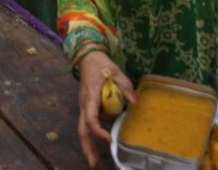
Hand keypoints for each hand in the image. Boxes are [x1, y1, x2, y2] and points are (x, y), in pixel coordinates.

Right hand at [77, 51, 135, 167]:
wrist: (88, 57)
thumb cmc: (101, 64)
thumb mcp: (117, 72)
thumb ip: (125, 87)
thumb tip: (135, 102)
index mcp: (90, 97)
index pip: (91, 118)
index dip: (99, 131)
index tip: (110, 139)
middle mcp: (85, 104)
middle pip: (82, 129)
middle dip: (87, 147)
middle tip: (93, 164)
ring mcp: (85, 106)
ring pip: (83, 129)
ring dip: (89, 145)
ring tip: (95, 161)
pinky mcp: (88, 107)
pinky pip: (91, 123)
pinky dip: (96, 134)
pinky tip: (106, 140)